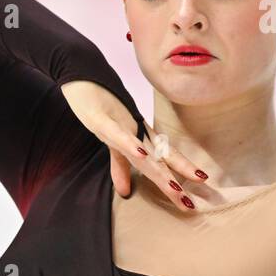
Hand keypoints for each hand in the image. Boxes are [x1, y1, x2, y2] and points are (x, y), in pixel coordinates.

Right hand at [60, 80, 207, 210]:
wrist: (82, 70)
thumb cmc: (98, 103)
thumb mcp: (110, 139)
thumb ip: (120, 165)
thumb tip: (125, 193)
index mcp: (139, 136)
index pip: (164, 159)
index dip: (179, 176)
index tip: (193, 199)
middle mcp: (135, 131)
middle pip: (159, 160)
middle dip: (175, 183)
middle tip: (191, 205)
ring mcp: (120, 124)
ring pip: (144, 151)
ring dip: (160, 171)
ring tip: (176, 189)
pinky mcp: (101, 118)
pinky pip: (118, 135)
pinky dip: (131, 145)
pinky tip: (143, 156)